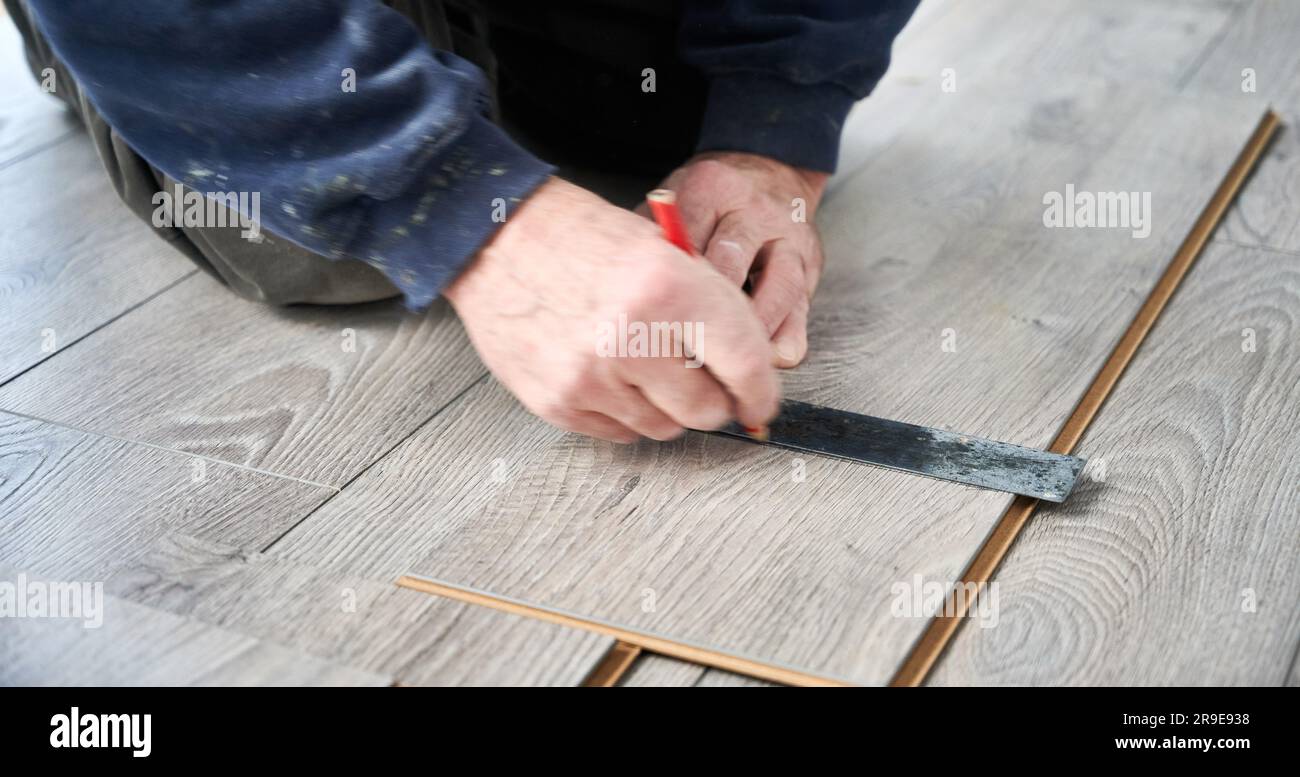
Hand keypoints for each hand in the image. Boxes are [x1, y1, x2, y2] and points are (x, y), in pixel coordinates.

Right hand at [445, 177, 779, 442]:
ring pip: (664, 427)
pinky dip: (625, 412)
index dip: (760, 392)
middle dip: (713, 399)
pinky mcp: (559, 403)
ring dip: (666, 406)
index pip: (744, 365)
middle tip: (701, 380)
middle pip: (706, 409)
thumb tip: (751, 376)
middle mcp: (631, 337)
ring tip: (643, 364)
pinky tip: (610, 373)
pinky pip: (619, 433)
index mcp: (669, 287)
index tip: (760, 401)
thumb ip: (712, 312)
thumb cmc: (585, 242)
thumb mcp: (665, 252)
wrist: (498, 241)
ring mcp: (590, 377)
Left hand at [643, 152, 827, 367]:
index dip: (671, 283)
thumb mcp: (676, 199)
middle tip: (684, 349)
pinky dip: (786, 338)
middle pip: (733, 262)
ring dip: (753, 330)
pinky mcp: (810, 266)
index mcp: (712, 190)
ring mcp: (788, 239)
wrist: (770, 172)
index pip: (688, 237)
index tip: (652, 320)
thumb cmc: (710, 200)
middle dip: (707, 310)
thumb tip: (632, 291)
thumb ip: (655, 238)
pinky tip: (768, 358)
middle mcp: (754, 212)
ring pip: (779, 288)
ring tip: (728, 362)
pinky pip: (801, 308)